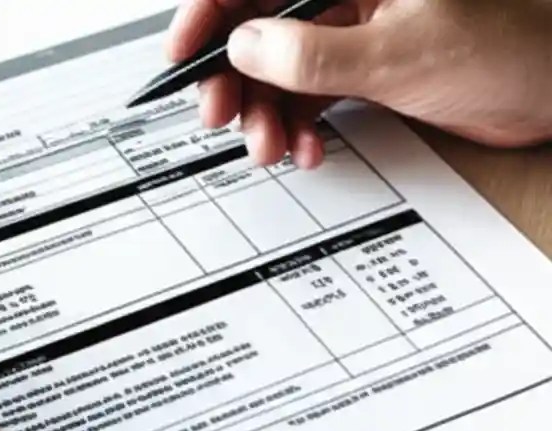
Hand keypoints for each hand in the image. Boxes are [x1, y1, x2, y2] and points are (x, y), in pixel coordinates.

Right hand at [168, 0, 551, 167]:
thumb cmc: (515, 47)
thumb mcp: (402, 54)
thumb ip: (315, 54)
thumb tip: (246, 47)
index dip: (209, 14)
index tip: (184, 52)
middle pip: (256, 27)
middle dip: (233, 78)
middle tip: (221, 115)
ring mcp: (353, 29)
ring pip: (277, 69)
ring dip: (264, 113)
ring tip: (270, 146)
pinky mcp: (364, 66)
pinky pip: (308, 95)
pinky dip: (300, 126)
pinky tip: (308, 147)